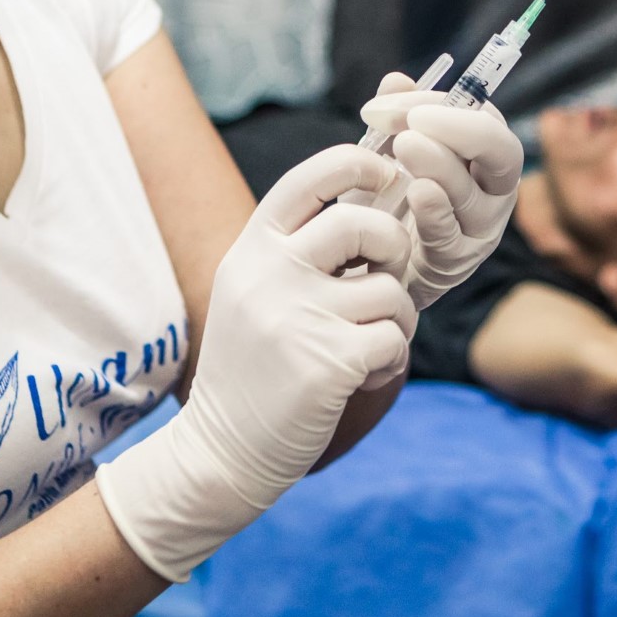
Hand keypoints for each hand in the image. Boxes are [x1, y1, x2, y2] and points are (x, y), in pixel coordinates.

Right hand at [96, 146, 415, 581]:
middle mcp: (271, 274)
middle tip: (384, 277)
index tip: (387, 174)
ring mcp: (298, 317)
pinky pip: (395, 339)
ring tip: (369, 342)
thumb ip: (295, 247)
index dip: (360, 164)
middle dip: (393, 248)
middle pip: (364, 224)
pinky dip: (391, 358)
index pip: (312, 177)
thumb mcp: (252, 291)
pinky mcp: (329, 362)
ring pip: (390, 289)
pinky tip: (364, 374)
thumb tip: (371, 197)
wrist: (220, 451)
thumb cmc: (251, 366)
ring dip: (396, 317)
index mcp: (252, 248)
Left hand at [359, 72, 524, 310]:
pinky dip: (435, 212)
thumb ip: (395, 117)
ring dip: (441, 165)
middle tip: (415, 122)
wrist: (369, 263)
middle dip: (462, 130)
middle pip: (503, 153)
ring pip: (475, 196)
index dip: (441, 103)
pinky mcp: (453, 264)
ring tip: (405, 146)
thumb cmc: (388, 200)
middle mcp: (493, 190)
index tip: (391, 104)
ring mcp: (478, 230)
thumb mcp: (386, 153)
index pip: (483, 115)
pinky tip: (415, 191)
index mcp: (483, 155)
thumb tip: (395, 80)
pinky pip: (451, 237)